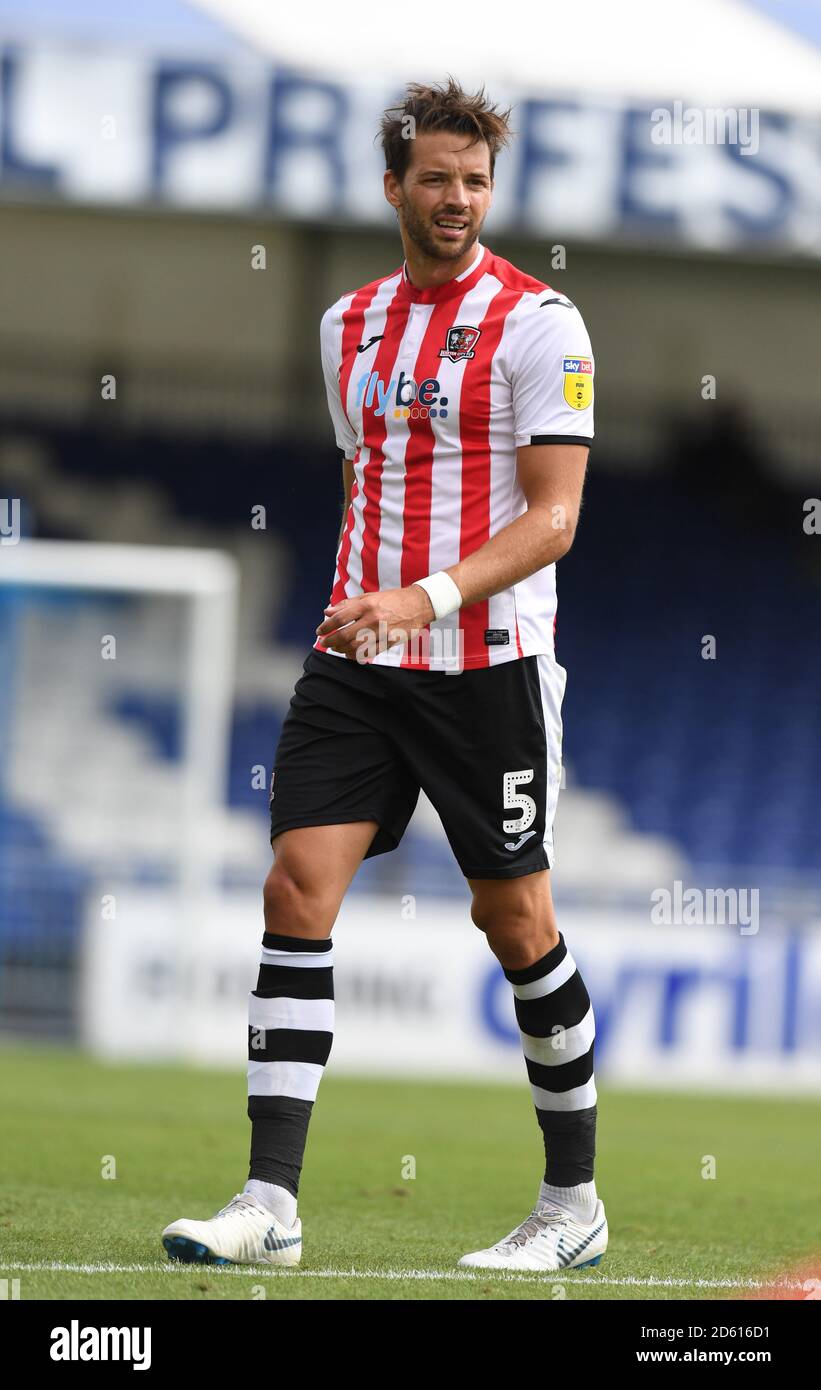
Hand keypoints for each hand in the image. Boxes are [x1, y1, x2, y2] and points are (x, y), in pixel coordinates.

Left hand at [316, 584, 435, 659]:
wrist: (418, 604)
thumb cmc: (392, 599)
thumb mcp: (369, 597)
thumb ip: (347, 604)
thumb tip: (327, 611)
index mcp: (367, 604)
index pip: (340, 618)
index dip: (327, 626)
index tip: (320, 631)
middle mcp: (373, 618)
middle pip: (345, 634)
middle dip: (331, 641)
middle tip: (324, 643)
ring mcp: (383, 631)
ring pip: (356, 646)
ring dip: (342, 650)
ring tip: (337, 649)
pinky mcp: (391, 640)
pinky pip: (370, 653)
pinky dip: (357, 656)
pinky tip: (350, 655)